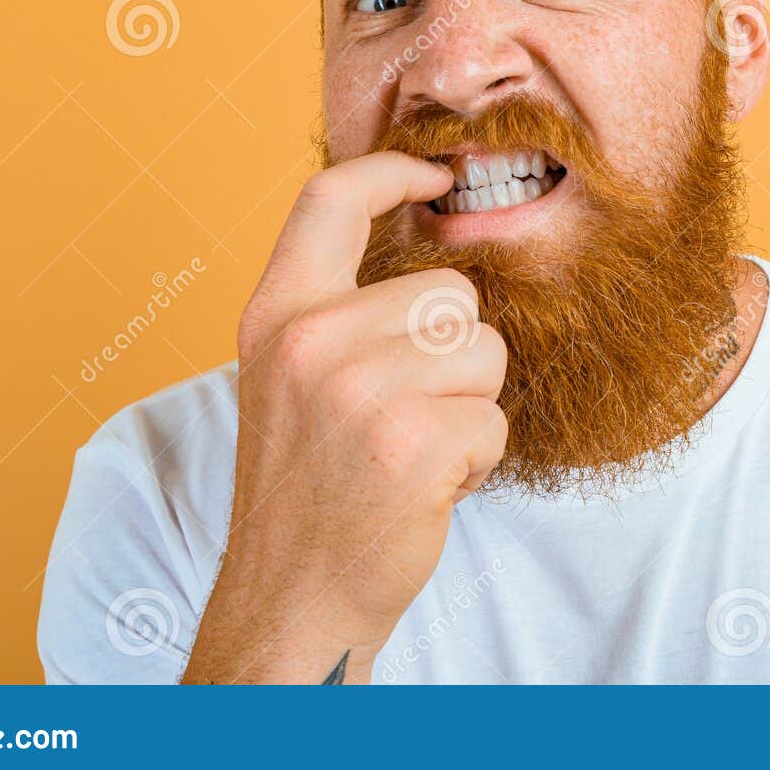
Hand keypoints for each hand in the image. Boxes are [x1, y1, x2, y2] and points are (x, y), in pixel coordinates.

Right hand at [182, 152, 507, 683]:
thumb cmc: (307, 490)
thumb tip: (427, 245)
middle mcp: (310, 342)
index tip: (435, 172)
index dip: (392, 168)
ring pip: (484, 353)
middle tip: (404, 417)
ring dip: (470, 407)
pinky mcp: (409, 444)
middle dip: (455, 355)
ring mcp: (357, 391)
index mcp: (276, 315)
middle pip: (451, 292)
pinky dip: (479, 460)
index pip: (331, 198)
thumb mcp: (290, 380)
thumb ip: (337, 311)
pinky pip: (494, 420)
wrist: (293, 600)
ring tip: (413, 451)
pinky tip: (427, 487)